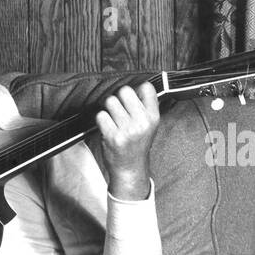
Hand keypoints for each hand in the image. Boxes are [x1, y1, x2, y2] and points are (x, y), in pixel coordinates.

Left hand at [94, 82, 159, 200]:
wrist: (130, 168)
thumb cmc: (137, 145)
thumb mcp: (149, 125)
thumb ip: (144, 106)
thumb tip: (135, 86)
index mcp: (153, 117)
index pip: (146, 87)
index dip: (136, 90)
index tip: (132, 99)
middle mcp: (142, 122)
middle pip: (124, 91)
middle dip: (119, 98)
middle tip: (119, 110)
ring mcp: (127, 129)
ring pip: (110, 101)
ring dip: (108, 109)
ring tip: (114, 120)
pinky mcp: (113, 136)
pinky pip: (101, 115)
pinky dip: (101, 120)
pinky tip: (108, 128)